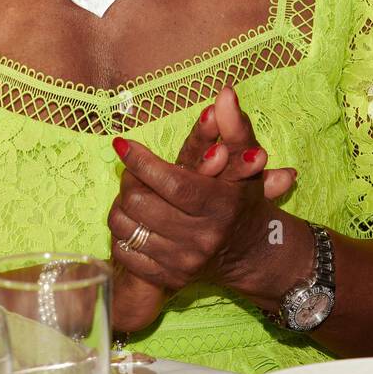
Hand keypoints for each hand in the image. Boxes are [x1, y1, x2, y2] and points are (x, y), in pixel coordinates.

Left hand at [110, 86, 296, 332]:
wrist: (250, 251)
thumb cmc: (242, 197)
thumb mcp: (246, 159)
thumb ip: (234, 126)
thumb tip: (224, 93)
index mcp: (220, 207)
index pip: (172, 183)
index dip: (142, 162)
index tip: (122, 143)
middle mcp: (202, 239)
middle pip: (143, 204)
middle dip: (130, 179)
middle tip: (131, 167)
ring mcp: (183, 263)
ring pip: (128, 228)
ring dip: (122, 204)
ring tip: (132, 191)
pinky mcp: (168, 280)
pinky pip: (125, 253)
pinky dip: (122, 232)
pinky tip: (134, 218)